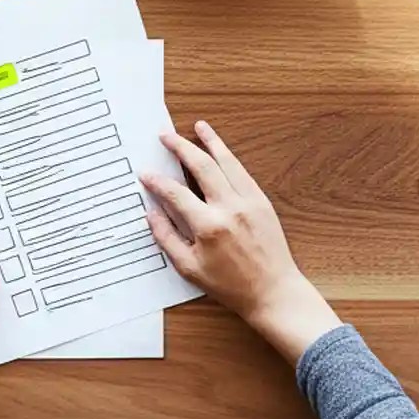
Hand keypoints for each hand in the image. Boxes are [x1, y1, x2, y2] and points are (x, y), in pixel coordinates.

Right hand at [142, 121, 342, 364]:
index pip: (176, 193)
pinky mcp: (262, 202)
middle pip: (201, 166)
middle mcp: (229, 207)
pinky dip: (229, 157)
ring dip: (211, 141)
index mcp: (209, 225)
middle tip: (165, 136)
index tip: (145, 173)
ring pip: (226, 162)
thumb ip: (167, 237)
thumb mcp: (190, 268)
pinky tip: (220, 149)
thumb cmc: (230, 286)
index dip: (158, 181)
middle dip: (181, 147)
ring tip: (199, 126)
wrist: (272, 292)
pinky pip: (242, 172)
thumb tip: (151, 213)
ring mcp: (249, 202)